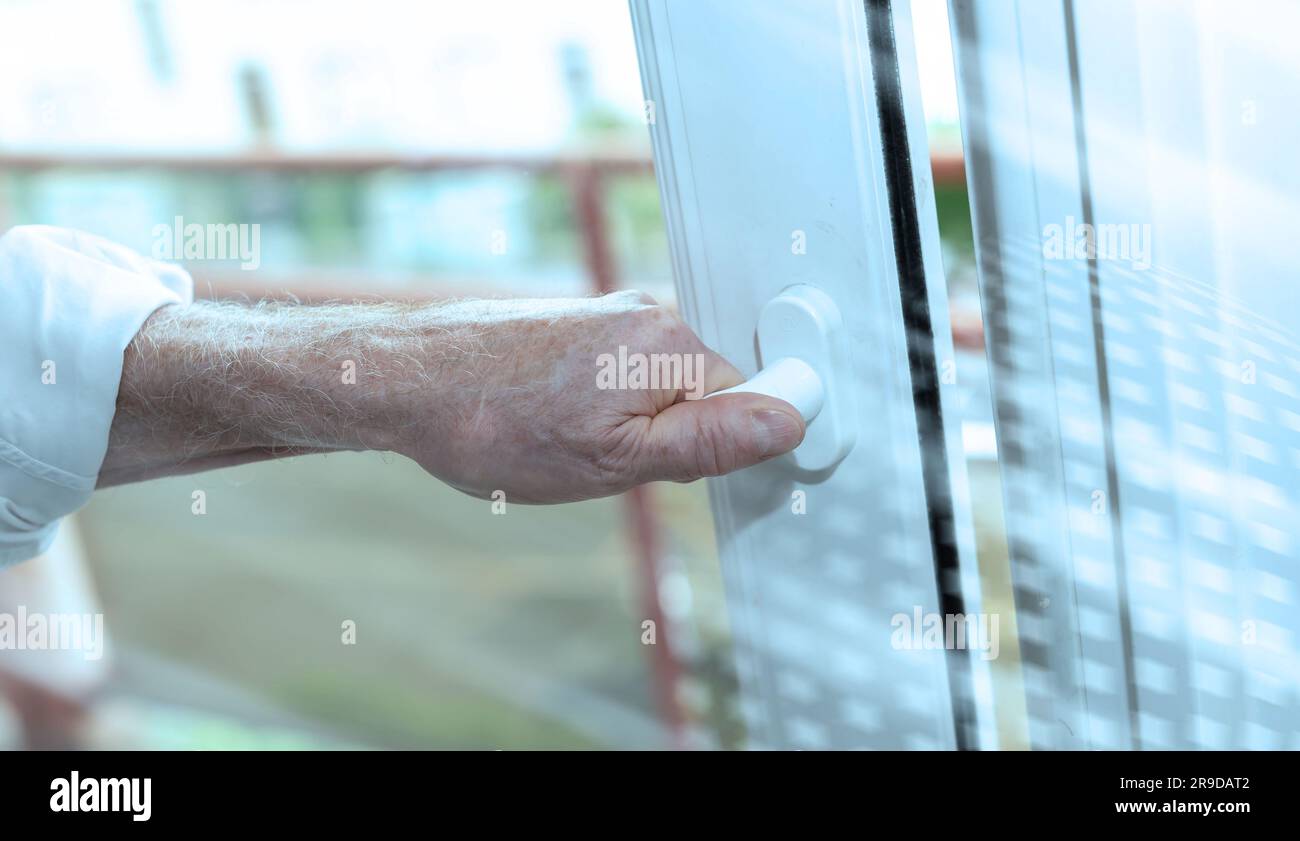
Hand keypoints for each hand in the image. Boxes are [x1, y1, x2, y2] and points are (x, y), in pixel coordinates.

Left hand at [398, 291, 805, 501]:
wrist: (405, 382)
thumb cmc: (497, 423)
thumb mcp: (617, 460)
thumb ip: (709, 441)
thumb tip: (788, 420)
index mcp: (670, 342)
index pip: (751, 395)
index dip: (728, 442)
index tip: (681, 468)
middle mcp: (647, 314)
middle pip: (706, 390)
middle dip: (675, 437)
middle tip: (611, 463)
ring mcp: (611, 315)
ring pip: (661, 387)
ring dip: (633, 425)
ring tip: (568, 443)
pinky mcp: (581, 325)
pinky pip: (625, 375)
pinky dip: (604, 408)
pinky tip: (554, 425)